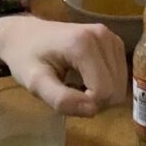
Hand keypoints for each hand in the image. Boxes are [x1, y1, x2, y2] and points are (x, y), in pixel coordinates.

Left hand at [0, 13, 127, 116]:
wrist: (24, 35)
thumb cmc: (25, 58)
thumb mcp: (35, 83)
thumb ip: (60, 98)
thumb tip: (93, 110)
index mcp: (83, 44)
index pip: (103, 92)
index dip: (85, 104)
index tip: (64, 96)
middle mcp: (102, 36)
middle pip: (115, 89)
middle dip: (95, 100)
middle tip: (69, 92)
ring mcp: (110, 37)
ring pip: (121, 85)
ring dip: (100, 93)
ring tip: (76, 83)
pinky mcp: (114, 41)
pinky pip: (120, 75)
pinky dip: (105, 83)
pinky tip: (86, 77)